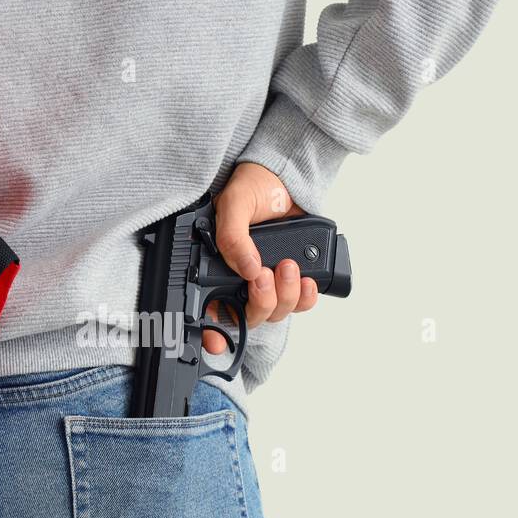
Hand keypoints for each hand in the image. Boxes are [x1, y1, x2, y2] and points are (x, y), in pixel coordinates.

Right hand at [205, 162, 319, 353]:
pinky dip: (305, 297)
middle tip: (264, 275)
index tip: (216, 341)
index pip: (212, 310)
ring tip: (289, 265)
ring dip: (285, 295)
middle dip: (260, 302)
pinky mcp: (294, 279)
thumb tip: (248, 268)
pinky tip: (306, 280)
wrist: (286, 177)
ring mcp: (269, 282)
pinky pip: (301, 303)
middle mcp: (242, 281)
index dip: (211, 332)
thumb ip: (233, 237)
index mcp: (218, 269)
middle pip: (249, 317)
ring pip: (276, 312)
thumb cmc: (254, 188)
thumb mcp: (234, 205)